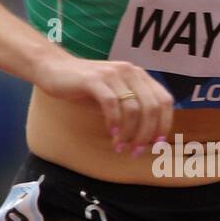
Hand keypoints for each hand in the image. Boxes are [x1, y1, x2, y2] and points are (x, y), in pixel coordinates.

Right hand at [32, 48, 173, 154]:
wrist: (54, 69)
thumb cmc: (86, 88)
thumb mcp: (115, 96)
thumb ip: (132, 110)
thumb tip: (148, 138)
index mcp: (139, 75)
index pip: (165, 100)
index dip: (164, 124)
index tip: (157, 144)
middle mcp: (130, 72)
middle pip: (152, 107)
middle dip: (146, 134)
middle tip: (135, 151)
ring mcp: (113, 74)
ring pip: (133, 109)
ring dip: (129, 133)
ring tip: (120, 147)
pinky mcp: (94, 79)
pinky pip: (112, 104)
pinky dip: (114, 122)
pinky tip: (111, 133)